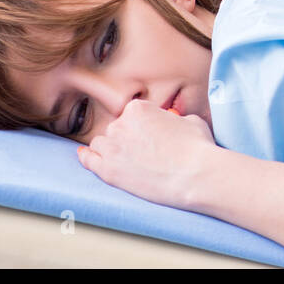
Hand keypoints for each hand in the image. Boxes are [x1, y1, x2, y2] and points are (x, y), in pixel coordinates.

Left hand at [77, 98, 217, 209]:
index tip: (149, 137)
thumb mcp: (190, 120)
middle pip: (115, 129)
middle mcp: (121, 124)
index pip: (130, 115)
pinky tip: (86, 156)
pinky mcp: (108, 170)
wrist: (195, 174)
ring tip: (125, 160)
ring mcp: (112, 147)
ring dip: (110, 149)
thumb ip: (172, 118)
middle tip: (143, 152)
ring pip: (100, 144)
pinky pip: (89, 160)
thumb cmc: (197, 147)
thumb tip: (171, 122)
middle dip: (126, 139)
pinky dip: (87, 158)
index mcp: (138, 109)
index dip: (141, 127)